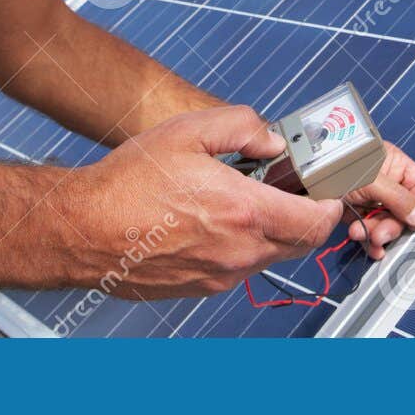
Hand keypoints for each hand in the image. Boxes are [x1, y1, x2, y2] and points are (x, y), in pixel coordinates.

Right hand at [59, 105, 344, 298]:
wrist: (84, 230)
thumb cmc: (128, 183)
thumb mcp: (186, 131)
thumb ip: (241, 126)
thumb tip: (273, 139)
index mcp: (243, 210)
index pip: (318, 220)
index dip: (330, 202)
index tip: (324, 186)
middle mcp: (239, 250)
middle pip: (302, 242)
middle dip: (305, 215)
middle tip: (289, 188)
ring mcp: (221, 275)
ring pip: (271, 256)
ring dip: (272, 230)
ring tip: (242, 199)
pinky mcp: (201, 287)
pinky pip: (239, 268)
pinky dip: (242, 246)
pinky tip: (213, 220)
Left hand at [342, 141, 414, 259]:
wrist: (302, 177)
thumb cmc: (338, 167)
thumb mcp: (371, 181)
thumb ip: (398, 199)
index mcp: (394, 164)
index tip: (413, 222)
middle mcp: (385, 181)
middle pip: (402, 209)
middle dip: (391, 225)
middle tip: (380, 235)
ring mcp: (370, 196)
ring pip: (386, 222)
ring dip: (378, 233)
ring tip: (363, 236)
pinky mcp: (356, 210)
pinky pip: (370, 227)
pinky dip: (370, 239)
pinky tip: (370, 247)